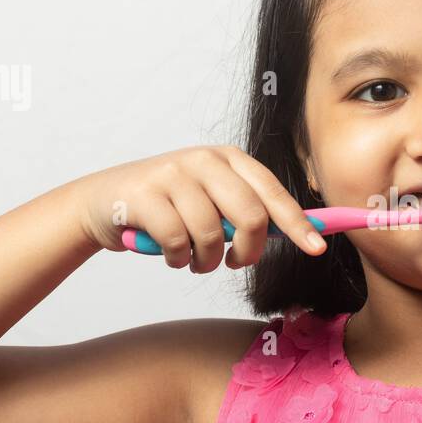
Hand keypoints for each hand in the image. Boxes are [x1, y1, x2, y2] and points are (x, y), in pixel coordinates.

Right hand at [70, 145, 326, 271]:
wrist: (104, 203)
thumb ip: (248, 213)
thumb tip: (302, 233)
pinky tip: (171, 255)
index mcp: (228, 159)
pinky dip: (178, 260)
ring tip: (195, 260)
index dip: (298, 223)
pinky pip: (178, 242)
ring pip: (212, 235)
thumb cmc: (169, 208)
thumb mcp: (212, 202)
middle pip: (250, 216)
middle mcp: (204, 159)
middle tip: (234, 263)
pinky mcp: (145, 194)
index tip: (317, 248)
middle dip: (248, 252)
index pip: (273, 192)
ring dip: (206, 262)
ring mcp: (173, 173)